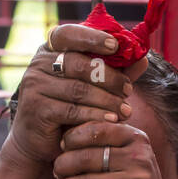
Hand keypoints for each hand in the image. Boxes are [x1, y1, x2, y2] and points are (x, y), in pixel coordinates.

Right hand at [7, 25, 137, 168]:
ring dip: (106, 100)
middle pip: (79, 64)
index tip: (116, 45)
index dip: (92, 37)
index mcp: (49, 50)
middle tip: (129, 90)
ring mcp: (34, 86)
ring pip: (78, 90)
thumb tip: (143, 58)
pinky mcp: (37, 109)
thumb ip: (114, 73)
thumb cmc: (66, 112)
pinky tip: (111, 121)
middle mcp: (38, 64)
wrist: (38, 144)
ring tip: (126, 111)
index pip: (68, 34)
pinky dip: (95, 116)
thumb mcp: (90, 89)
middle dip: (108, 77)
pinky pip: (72, 110)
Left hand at [51, 121, 177, 178]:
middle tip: (56, 173)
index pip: (97, 130)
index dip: (73, 138)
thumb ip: (108, 143)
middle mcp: (138, 159)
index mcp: (137, 140)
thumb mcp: (130, 157)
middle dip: (64, 166)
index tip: (62, 147)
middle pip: (87, 157)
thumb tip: (66, 132)